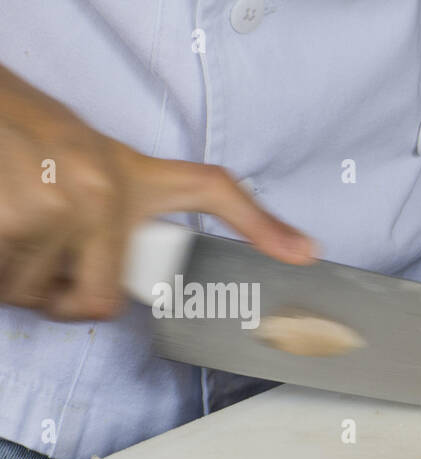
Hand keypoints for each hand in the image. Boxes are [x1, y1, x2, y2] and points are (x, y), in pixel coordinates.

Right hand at [0, 65, 314, 319]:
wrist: (6, 110)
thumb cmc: (91, 155)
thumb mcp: (173, 180)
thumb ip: (243, 214)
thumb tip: (309, 253)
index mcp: (120, 199)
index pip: (103, 302)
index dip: (85, 305)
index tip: (76, 292)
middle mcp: (72, 201)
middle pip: (52, 303)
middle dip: (43, 293)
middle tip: (44, 258)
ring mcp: (19, 206)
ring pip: (10, 290)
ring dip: (9, 276)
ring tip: (20, 232)